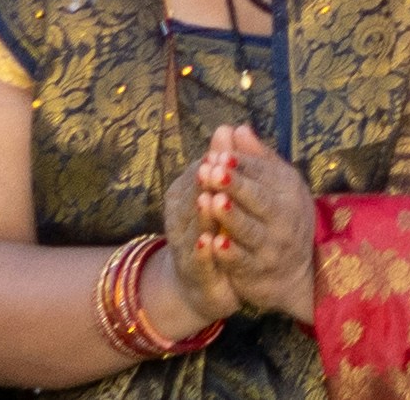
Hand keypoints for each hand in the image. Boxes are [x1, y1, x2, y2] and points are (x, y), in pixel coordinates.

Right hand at [158, 135, 247, 330]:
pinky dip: (202, 251)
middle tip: (215, 166)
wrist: (201, 284)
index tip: (222, 147)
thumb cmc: (212, 229)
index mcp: (185, 199)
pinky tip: (210, 241)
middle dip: (202, 183)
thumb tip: (228, 126)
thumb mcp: (218, 195)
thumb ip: (223, 165)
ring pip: (191, 228)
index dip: (209, 163)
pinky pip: (197, 261)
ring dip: (201, 214)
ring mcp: (185, 248)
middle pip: (190, 199)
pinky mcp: (194, 273)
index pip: (195, 177)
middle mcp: (181, 221)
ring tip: (211, 198)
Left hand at [202, 127, 317, 323]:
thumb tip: (236, 128)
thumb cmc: (280, 217)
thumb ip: (255, 159)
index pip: (265, 174)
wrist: (293, 270)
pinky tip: (213, 243)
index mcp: (289, 190)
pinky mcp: (258, 270)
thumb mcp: (276, 185)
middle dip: (236, 186)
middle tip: (213, 171)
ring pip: (251, 230)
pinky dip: (229, 253)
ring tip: (212, 201)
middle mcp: (285, 217)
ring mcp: (273, 246)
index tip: (220, 154)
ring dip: (231, 217)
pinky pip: (243, 261)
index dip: (241, 165)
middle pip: (260, 200)